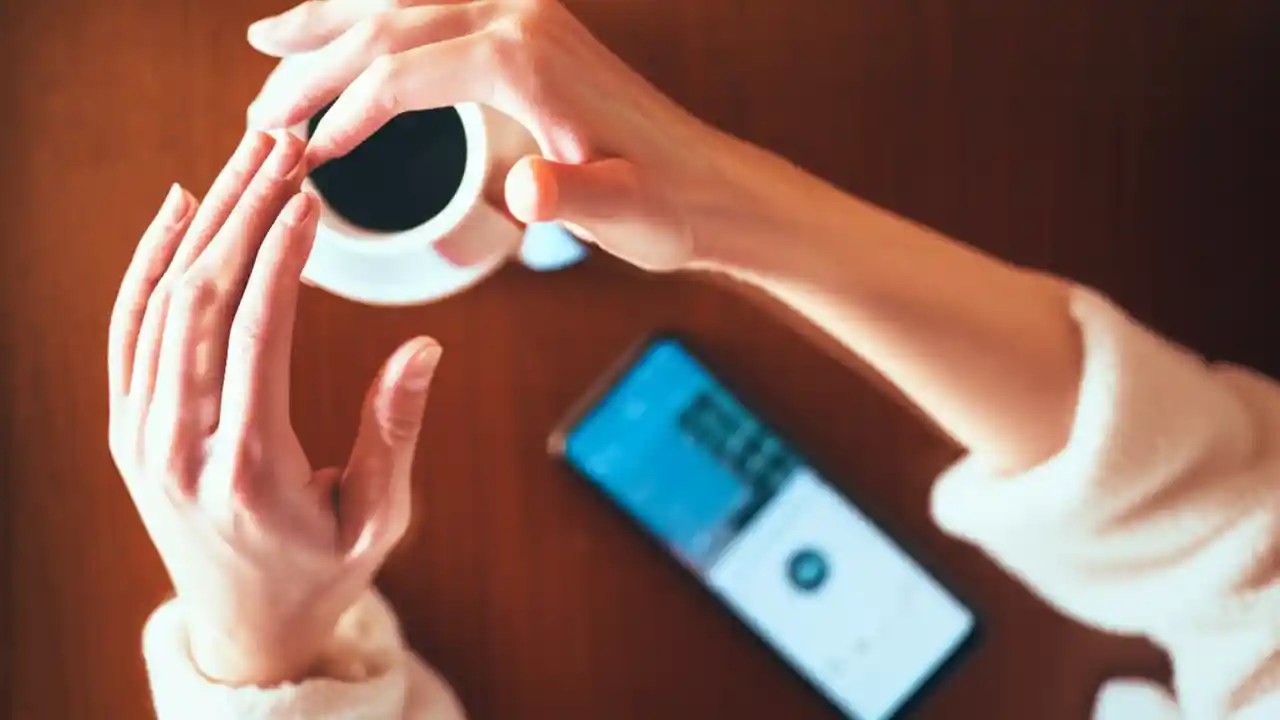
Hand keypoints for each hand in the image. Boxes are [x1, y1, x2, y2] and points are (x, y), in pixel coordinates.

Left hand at [108, 131, 441, 685]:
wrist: (245, 625)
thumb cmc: (322, 570)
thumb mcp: (379, 517)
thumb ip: (395, 432)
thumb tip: (425, 348)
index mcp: (250, 468)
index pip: (258, 331)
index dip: (282, 252)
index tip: (311, 194)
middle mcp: (180, 446)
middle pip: (202, 300)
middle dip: (245, 212)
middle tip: (285, 150)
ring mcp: (142, 435)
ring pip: (161, 303)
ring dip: (205, 223)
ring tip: (250, 160)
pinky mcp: (127, 427)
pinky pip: (127, 329)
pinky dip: (148, 263)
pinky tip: (179, 210)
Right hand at [245, 0, 796, 271]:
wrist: (709, 186)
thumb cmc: (665, 206)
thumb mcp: (621, 212)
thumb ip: (570, 197)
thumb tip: (526, 189)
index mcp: (526, 57)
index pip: (402, 72)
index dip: (344, 113)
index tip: (302, 156)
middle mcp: (519, 17)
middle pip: (387, 25)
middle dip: (313, 65)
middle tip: (258, 114)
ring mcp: (523, 14)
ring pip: (401, 4)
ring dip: (331, 21)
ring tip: (264, 40)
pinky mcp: (528, 28)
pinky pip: (430, 10)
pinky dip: (376, 18)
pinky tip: (347, 27)